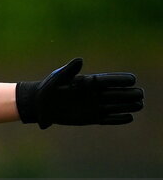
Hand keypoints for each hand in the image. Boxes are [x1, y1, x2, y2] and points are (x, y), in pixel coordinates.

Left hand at [16, 58, 143, 128]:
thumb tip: (79, 60)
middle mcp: (94, 94)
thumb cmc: (48, 88)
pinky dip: (118, 119)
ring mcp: (94, 106)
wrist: (40, 104)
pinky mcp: (90, 118)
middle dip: (129, 93)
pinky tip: (129, 117)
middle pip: (116, 93)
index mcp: (89, 82)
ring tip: (140, 105)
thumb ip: (69, 70)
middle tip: (140, 94)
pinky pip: (107, 119)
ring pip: (115, 105)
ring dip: (127, 105)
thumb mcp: (57, 78)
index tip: (132, 79)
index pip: (109, 80)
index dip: (121, 79)